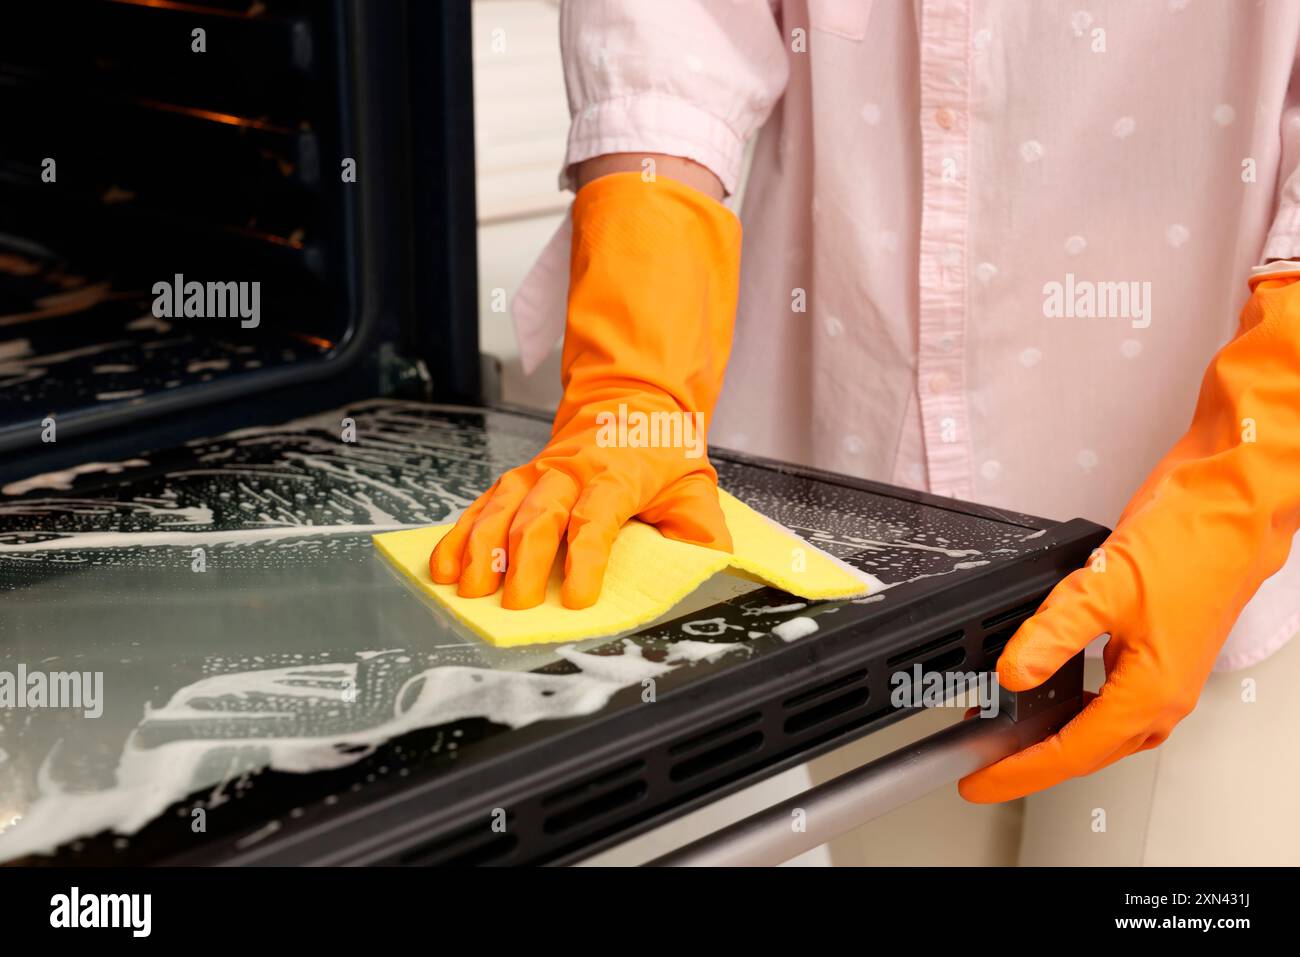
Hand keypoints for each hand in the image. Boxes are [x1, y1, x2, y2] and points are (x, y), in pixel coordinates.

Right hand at [431, 170, 742, 608]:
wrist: (631, 401)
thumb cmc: (661, 454)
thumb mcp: (695, 488)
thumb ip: (700, 533)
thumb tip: (707, 572)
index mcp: (616, 475)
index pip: (598, 517)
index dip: (588, 558)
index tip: (580, 597)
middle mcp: (570, 471)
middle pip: (540, 515)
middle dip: (524, 562)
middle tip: (515, 604)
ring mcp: (537, 473)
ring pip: (502, 508)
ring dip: (482, 549)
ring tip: (469, 589)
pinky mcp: (517, 479)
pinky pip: (482, 506)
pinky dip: (460, 536)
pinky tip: (444, 566)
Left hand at [961, 274, 1299, 801]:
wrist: (1233, 504)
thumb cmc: (1192, 544)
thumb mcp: (1101, 588)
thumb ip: (1050, 635)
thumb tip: (1014, 674)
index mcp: (1149, 695)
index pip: (1070, 753)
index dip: (1018, 771)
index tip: (978, 783)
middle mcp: (1160, 694)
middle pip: (1085, 749)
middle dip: (1032, 760)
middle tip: (984, 765)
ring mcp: (1160, 672)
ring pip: (1101, 725)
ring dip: (1054, 732)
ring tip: (1004, 729)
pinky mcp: (1154, 647)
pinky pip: (1110, 694)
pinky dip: (1074, 701)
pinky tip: (1049, 686)